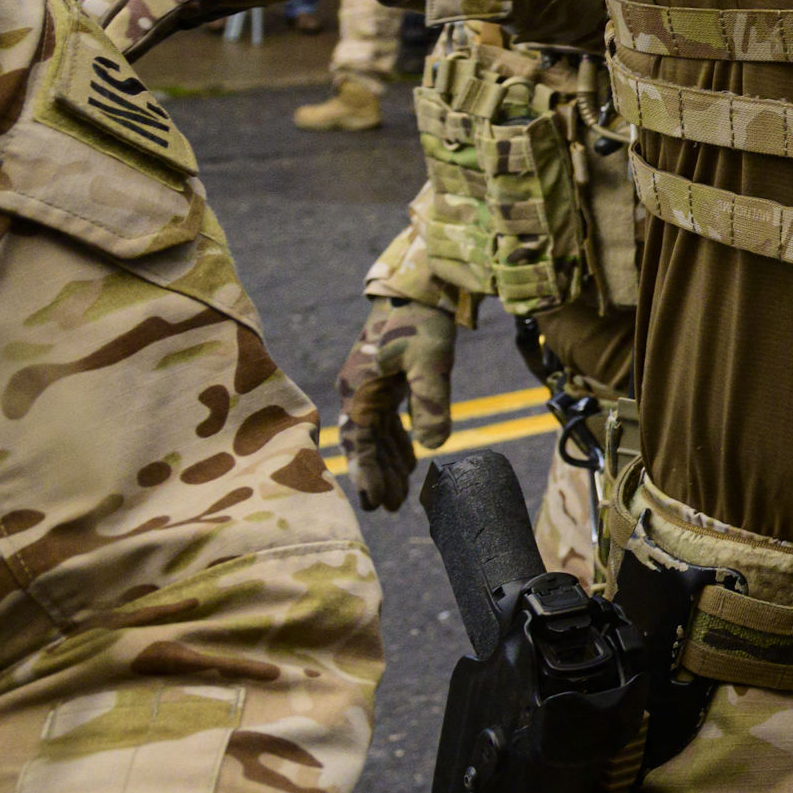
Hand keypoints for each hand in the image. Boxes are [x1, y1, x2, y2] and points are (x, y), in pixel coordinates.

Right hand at [337, 299, 459, 511]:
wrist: (422, 284)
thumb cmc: (422, 320)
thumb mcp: (430, 361)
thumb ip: (430, 403)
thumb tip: (434, 447)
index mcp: (360, 388)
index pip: (358, 441)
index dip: (365, 472)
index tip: (374, 502)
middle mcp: (360, 389)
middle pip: (365, 443)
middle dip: (376, 475)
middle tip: (389, 509)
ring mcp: (373, 384)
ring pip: (377, 433)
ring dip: (388, 462)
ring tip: (402, 494)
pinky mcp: (389, 379)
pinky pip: (389, 418)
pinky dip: (398, 440)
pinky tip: (412, 459)